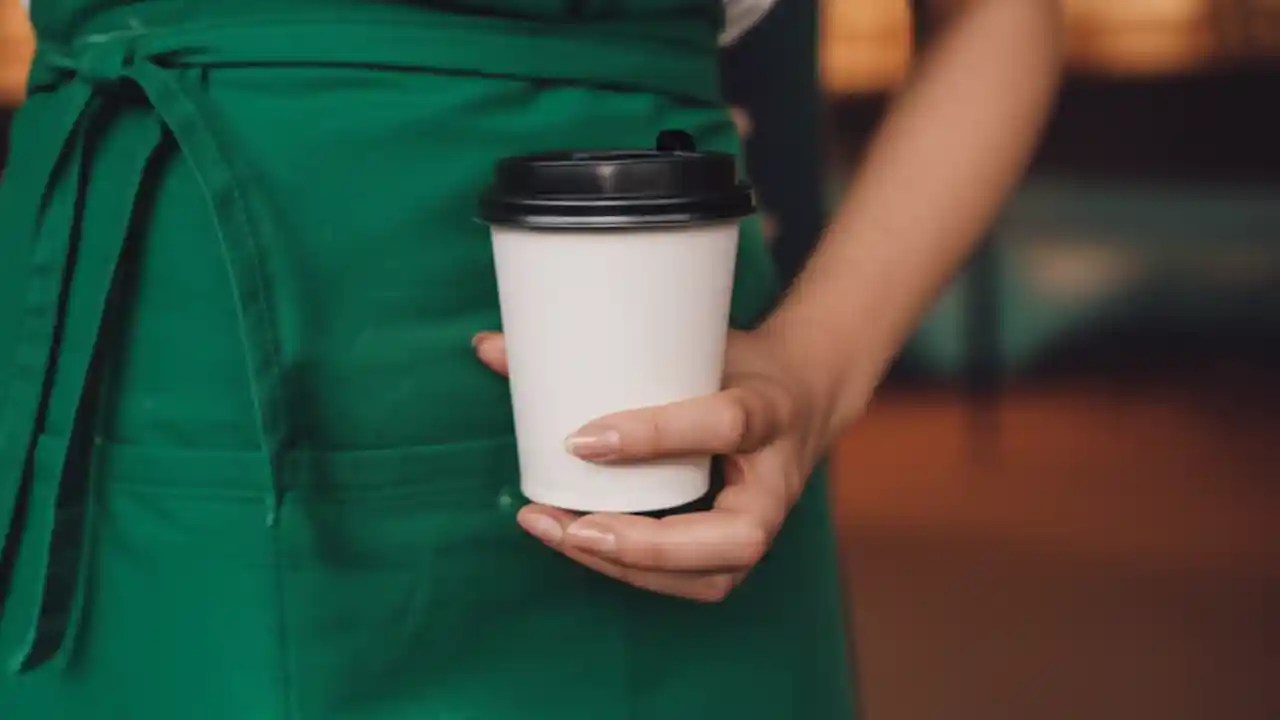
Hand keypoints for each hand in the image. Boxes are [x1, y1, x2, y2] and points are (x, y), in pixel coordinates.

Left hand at [472, 329, 839, 602]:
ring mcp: (765, 524)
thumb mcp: (691, 339)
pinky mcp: (743, 550)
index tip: (580, 440)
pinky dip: (637, 574)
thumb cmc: (737, 365)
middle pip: (731, 537)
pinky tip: (582, 548)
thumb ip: (603, 344)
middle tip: (573, 527)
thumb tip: (488, 347)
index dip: (655, 435)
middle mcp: (776, 480)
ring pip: (712, 575)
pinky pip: (696, 582)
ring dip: (632, 567)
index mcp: (771, 409)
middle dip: (645, 543)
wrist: (807, 396)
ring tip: (562, 537)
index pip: (724, 424)